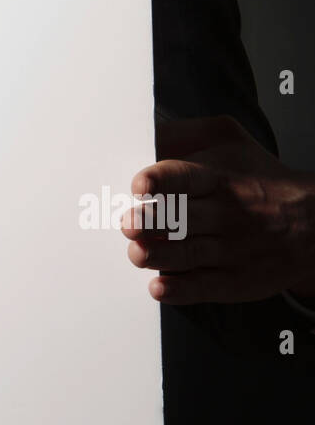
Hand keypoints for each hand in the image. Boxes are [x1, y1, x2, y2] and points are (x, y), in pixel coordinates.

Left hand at [122, 115, 314, 305]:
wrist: (312, 224)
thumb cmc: (258, 180)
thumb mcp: (230, 142)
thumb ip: (185, 134)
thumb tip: (146, 135)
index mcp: (219, 179)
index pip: (186, 177)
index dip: (162, 181)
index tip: (140, 185)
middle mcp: (224, 215)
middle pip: (181, 218)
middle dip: (152, 221)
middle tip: (129, 222)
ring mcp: (231, 250)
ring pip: (187, 254)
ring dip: (158, 255)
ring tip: (137, 252)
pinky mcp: (236, 281)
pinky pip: (204, 287)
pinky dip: (180, 290)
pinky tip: (159, 287)